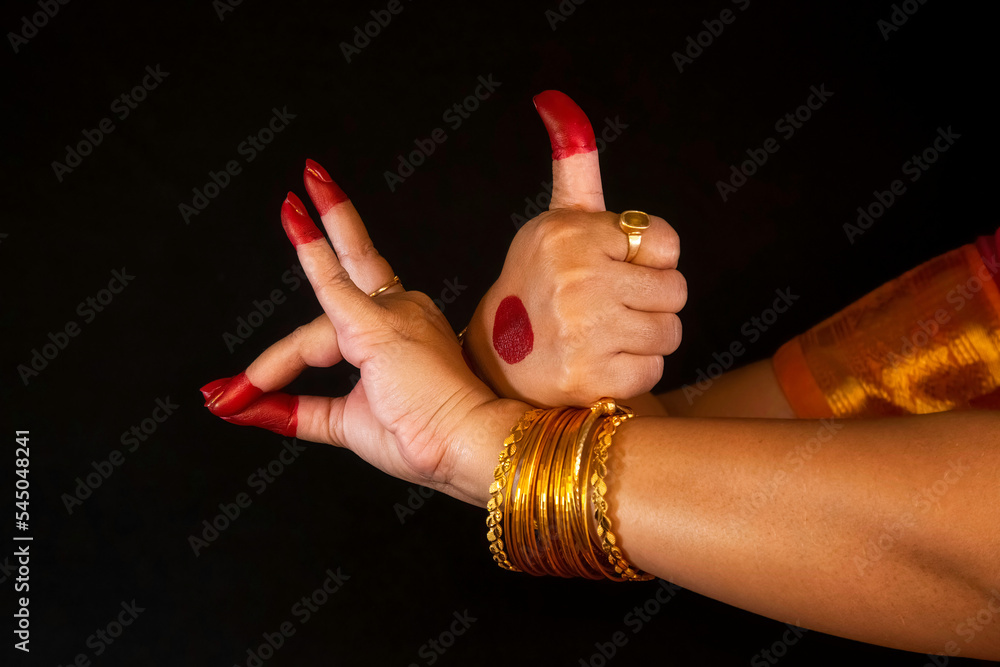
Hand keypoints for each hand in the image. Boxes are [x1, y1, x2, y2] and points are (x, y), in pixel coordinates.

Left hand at [201, 166, 527, 504]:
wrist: (468, 445)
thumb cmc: (427, 438)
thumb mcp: (344, 422)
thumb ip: (295, 410)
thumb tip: (240, 407)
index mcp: (403, 333)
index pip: (336, 325)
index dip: (284, 358)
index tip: (243, 389)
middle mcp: (403, 312)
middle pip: (354, 266)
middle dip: (336, 221)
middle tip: (311, 179)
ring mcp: (393, 312)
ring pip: (326, 294)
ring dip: (300, 269)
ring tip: (273, 259)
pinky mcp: (377, 322)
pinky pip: (330, 285)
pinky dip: (307, 252)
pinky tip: (293, 216)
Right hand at [463, 91, 685, 406]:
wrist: (498, 358)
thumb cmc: (541, 283)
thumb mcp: (557, 220)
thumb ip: (575, 165)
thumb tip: (554, 99)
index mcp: (571, 232)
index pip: (667, 244)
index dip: (648, 261)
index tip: (612, 270)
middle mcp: (575, 277)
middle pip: (676, 290)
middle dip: (650, 302)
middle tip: (609, 309)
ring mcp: (583, 329)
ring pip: (669, 332)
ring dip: (645, 339)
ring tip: (603, 336)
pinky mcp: (590, 376)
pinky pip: (653, 370)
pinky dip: (633, 372)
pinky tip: (598, 364)